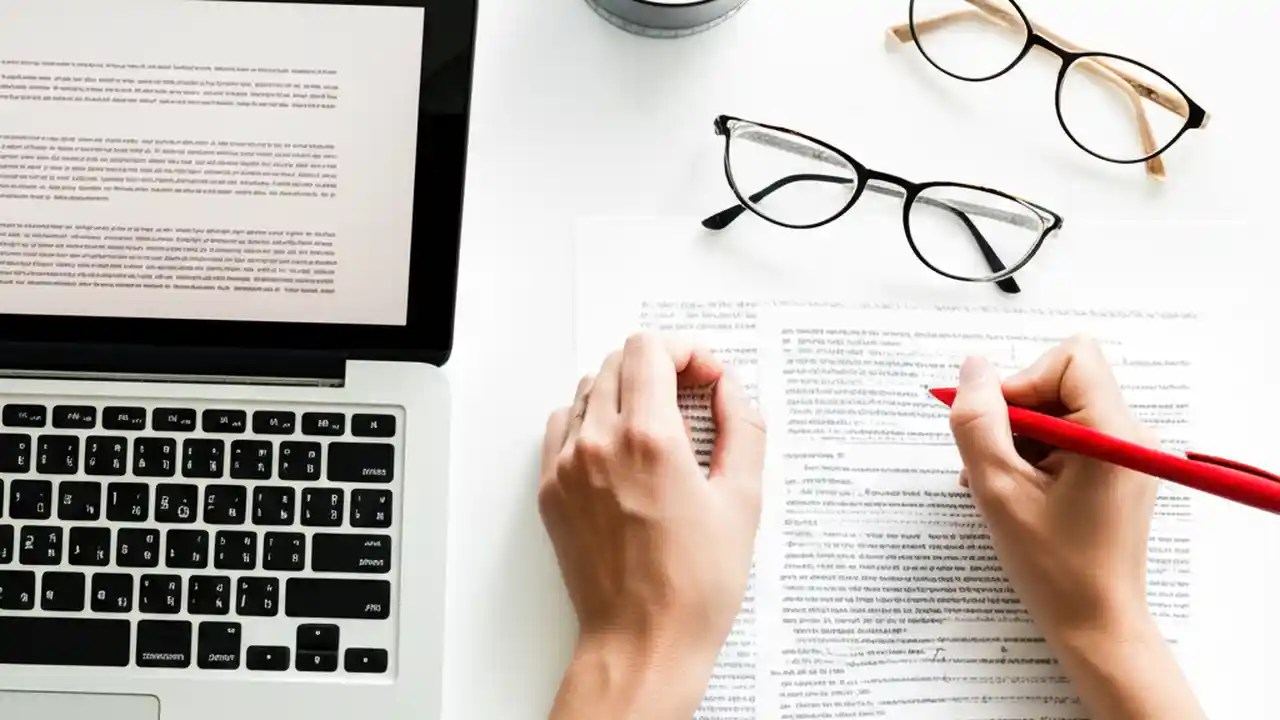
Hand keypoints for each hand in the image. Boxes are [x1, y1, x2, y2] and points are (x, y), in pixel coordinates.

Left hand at [540, 333, 765, 718]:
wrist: (643, 641)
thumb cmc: (694, 585)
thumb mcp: (743, 500)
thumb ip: (742, 428)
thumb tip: (730, 389)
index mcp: (649, 438)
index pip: (650, 349)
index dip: (685, 351)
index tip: (705, 377)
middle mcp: (599, 443)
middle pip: (619, 361)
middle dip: (660, 368)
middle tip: (691, 398)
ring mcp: (567, 466)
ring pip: (589, 390)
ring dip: (625, 392)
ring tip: (660, 428)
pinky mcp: (551, 490)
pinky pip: (563, 427)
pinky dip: (591, 422)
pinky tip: (621, 450)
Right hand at [948, 336, 1203, 719]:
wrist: (1096, 625)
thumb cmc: (1053, 567)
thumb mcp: (999, 489)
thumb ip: (978, 422)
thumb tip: (973, 368)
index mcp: (1112, 432)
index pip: (1070, 357)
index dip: (1024, 380)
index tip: (997, 426)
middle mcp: (1129, 433)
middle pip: (1062, 381)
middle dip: (1016, 414)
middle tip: (992, 462)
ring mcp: (1125, 452)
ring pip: (1059, 409)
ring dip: (1019, 438)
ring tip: (998, 484)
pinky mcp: (1115, 469)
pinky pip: (1068, 436)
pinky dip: (1034, 455)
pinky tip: (1015, 491)